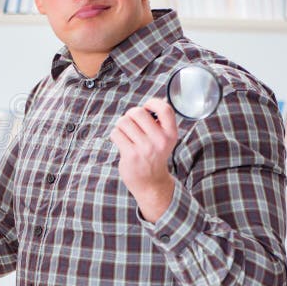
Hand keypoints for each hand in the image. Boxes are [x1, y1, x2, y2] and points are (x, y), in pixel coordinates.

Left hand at [109, 97, 177, 222]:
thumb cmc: (154, 155)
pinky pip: (116, 133)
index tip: (146, 108)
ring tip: (127, 135)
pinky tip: (122, 142)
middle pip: (137, 112)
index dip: (152, 103)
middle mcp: (160, 140)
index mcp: (171, 134)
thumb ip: (159, 122)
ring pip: (123, 122)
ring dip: (121, 126)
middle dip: (130, 115)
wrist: (151, 183)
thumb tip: (152, 102)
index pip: (164, 109)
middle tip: (132, 125)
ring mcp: (145, 148)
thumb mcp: (164, 139)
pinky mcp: (131, 155)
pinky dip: (116, 135)